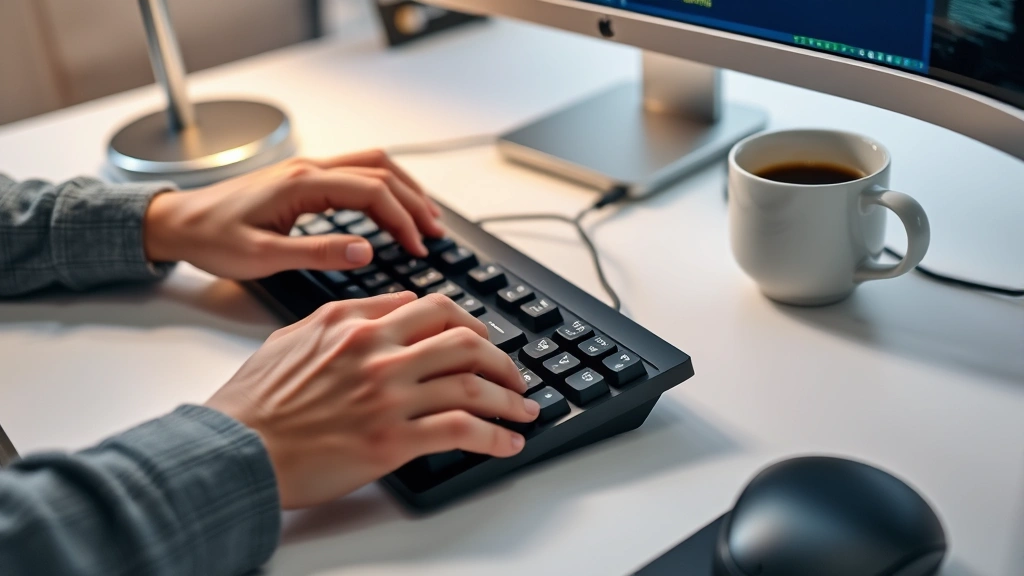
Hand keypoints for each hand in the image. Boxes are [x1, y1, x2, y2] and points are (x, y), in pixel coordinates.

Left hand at [143, 150, 445, 279]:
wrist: (176, 224)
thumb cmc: (211, 239)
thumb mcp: (262, 256)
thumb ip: (317, 252)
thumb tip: (366, 250)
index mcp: (302, 184)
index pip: (372, 191)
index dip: (402, 219)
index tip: (418, 247)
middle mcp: (308, 169)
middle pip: (381, 171)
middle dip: (414, 200)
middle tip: (435, 231)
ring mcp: (306, 171)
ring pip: (372, 166)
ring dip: (403, 189)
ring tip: (425, 218)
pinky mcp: (303, 180)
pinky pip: (356, 173)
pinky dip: (383, 188)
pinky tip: (390, 210)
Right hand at [205, 292, 539, 508]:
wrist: (234, 448)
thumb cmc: (257, 400)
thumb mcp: (296, 334)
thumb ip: (347, 312)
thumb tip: (390, 303)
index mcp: (357, 323)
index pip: (434, 309)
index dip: (469, 324)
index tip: (481, 341)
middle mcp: (379, 352)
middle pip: (465, 340)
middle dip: (502, 358)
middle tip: (515, 375)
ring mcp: (388, 395)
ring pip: (473, 383)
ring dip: (510, 398)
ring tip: (526, 409)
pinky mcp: (392, 439)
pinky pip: (462, 431)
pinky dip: (495, 437)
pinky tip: (509, 444)